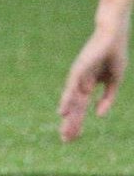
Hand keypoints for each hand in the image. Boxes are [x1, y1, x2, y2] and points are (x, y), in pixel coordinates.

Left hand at [59, 27, 128, 141]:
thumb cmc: (113, 55)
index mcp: (89, 85)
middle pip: (74, 107)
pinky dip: (67, 100)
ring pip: (71, 100)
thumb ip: (107, 98)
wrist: (112, 34)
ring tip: (64, 131)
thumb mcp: (114, 81)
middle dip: (71, 123)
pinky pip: (71, 88)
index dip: (77, 121)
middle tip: (65, 140)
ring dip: (68, 116)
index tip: (73, 137)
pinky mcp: (79, 69)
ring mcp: (78, 76)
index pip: (81, 107)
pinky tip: (62, 111)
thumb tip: (99, 115)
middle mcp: (80, 83)